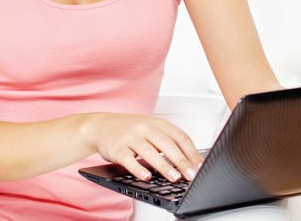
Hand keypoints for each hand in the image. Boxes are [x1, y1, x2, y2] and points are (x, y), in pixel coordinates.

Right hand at [82, 112, 203, 182]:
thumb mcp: (149, 128)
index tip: (199, 166)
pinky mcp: (117, 148)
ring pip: (149, 152)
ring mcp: (130, 137)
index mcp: (156, 123)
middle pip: (167, 144)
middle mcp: (144, 128)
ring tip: (174, 178)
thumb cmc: (129, 129)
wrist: (100, 126)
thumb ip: (167, 141)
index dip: (191, 152)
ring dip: (163, 166)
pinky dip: (138, 168)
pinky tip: (146, 176)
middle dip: (181, 161)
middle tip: (191, 175)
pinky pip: (128, 159)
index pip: (179, 136)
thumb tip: (189, 161)